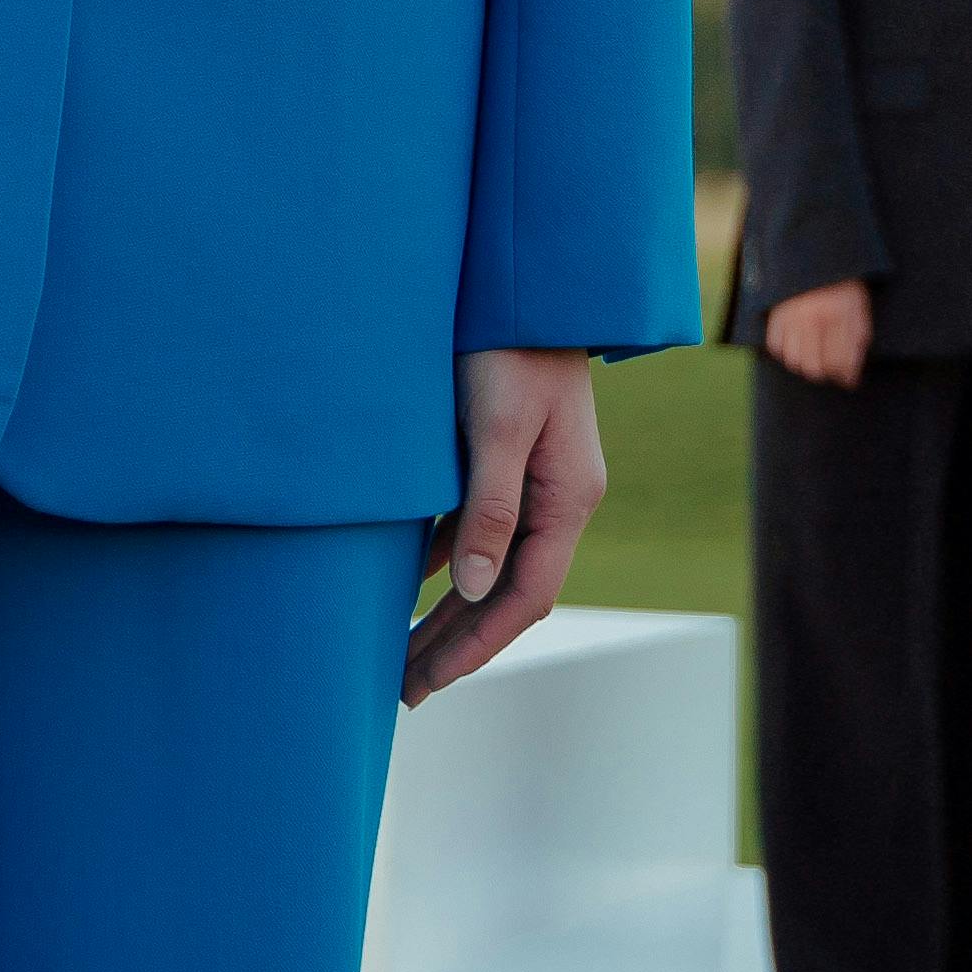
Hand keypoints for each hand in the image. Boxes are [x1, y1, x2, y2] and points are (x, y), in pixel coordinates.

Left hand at [406, 350, 606, 707]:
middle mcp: (559, 498)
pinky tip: (412, 581)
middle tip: (405, 689)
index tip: (429, 680)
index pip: (526, 595)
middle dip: (459, 642)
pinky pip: (478, 529)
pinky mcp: (511, 458)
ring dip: (451, 610)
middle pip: (509, 591)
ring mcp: (538, 480)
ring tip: (402, 652)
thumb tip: (470, 589)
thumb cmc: (510, 347)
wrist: (526, 281)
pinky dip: (446, 561)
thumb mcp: (497, 426)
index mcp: (568, 498)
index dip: (478, 643)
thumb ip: (488, 507)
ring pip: (492, 565)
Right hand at [758, 280, 873, 387]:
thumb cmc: (844, 287)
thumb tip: (850, 380)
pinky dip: (785, 351)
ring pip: (793, 360)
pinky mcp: (776, 312)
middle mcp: (812, 317)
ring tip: (814, 354)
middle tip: (829, 365)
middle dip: (824, 372)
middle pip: (813, 367)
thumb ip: (857, 345)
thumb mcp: (859, 311)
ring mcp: (791, 315)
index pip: (838, 362)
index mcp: (838, 315)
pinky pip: (775, 345)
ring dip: (805, 363)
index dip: (844, 374)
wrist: (819, 255)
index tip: (847, 375)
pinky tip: (797, 343)